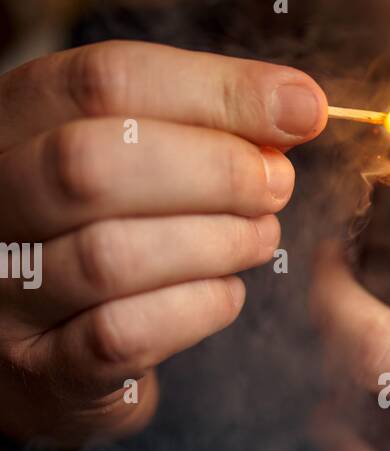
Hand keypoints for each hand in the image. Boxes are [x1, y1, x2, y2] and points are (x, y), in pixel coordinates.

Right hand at [0, 40, 325, 442]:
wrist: (43, 353)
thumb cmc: (100, 231)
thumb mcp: (135, 157)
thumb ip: (203, 123)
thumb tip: (296, 106)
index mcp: (9, 122)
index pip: (104, 80)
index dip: (216, 89)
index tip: (299, 109)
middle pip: (91, 162)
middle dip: (213, 170)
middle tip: (276, 185)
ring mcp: (3, 291)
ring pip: (109, 255)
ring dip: (215, 242)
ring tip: (259, 236)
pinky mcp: (40, 369)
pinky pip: (123, 335)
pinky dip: (196, 308)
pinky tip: (226, 293)